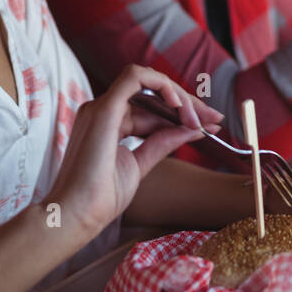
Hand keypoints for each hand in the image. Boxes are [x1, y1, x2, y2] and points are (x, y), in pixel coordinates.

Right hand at [47, 65, 223, 242]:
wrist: (76, 214)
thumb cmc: (100, 197)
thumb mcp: (140, 165)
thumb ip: (163, 143)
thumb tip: (192, 129)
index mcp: (109, 123)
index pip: (151, 108)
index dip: (183, 113)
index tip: (210, 125)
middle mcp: (103, 110)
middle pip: (153, 93)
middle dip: (188, 103)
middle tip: (215, 118)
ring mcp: (101, 107)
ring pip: (148, 82)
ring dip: (179, 97)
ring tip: (201, 119)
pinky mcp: (104, 108)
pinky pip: (136, 78)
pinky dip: (162, 85)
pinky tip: (180, 105)